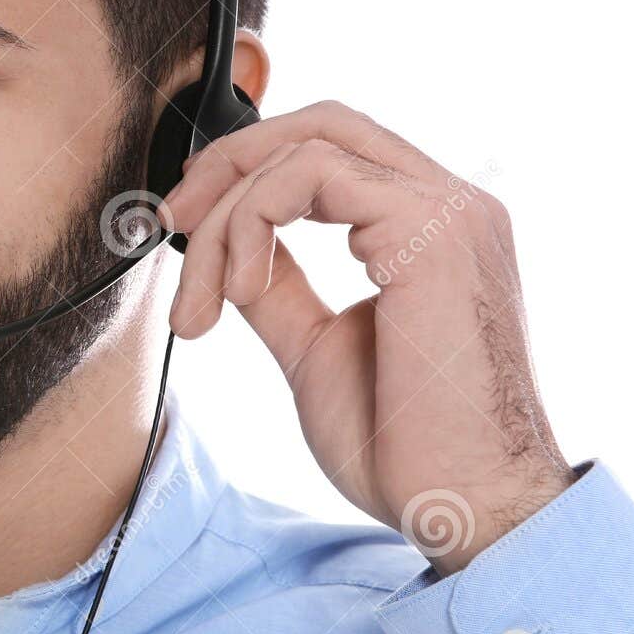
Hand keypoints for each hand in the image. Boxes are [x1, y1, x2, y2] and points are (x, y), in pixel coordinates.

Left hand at [158, 100, 574, 574]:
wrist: (463, 508)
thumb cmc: (404, 448)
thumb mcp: (316, 349)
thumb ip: (281, 290)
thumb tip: (232, 252)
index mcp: (431, 229)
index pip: (333, 152)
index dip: (249, 173)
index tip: (187, 228)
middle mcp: (451, 203)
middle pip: (320, 124)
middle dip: (228, 165)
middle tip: (171, 222)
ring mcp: (449, 209)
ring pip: (305, 148)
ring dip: (227, 218)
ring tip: (206, 304)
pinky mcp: (432, 229)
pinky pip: (309, 176)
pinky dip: (250, 224)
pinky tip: (241, 291)